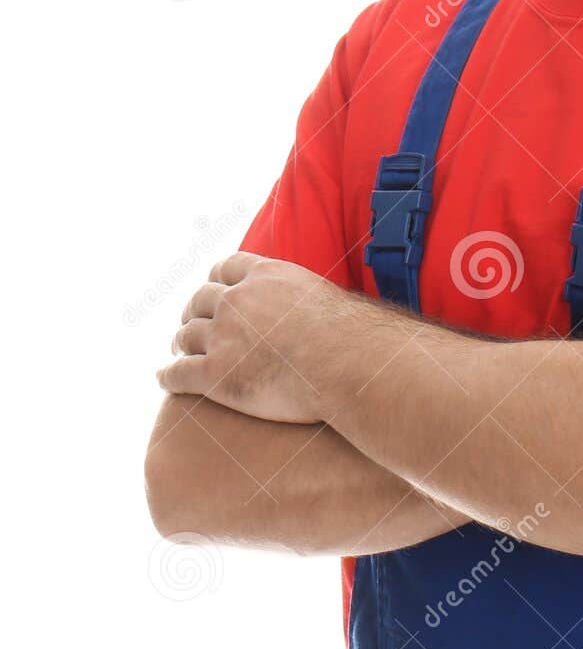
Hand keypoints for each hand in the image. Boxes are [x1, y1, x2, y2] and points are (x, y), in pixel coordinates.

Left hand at [155, 251, 369, 422]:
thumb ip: (305, 299)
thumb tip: (317, 311)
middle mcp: (237, 300)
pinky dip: (168, 375)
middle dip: (194, 313)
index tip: (214, 293)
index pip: (225, 269)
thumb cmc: (351, 338)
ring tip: (181, 354)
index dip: (216, 283)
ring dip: (181, 344)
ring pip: (186, 335)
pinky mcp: (215, 374)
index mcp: (265, 277)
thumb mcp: (326, 299)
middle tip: (194, 327)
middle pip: (200, 300)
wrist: (347, 364)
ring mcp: (223, 336)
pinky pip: (177, 373)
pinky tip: (164, 379)